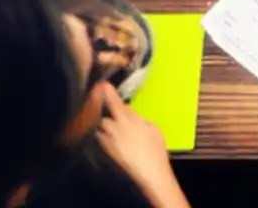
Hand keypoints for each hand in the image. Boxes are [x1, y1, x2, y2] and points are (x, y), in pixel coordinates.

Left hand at [96, 84, 187, 206]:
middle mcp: (115, 127)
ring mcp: (108, 140)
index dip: (106, 92)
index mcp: (128, 119)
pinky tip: (115, 142)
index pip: (113, 102)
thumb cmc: (155, 150)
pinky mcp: (106, 150)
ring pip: (102, 127)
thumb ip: (140, 120)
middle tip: (116, 115)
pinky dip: (106, 138)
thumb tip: (134, 119)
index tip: (102, 85)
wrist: (148, 171)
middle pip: (104, 115)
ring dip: (106, 126)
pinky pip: (101, 139)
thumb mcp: (153, 129)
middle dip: (108, 114)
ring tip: (116, 131)